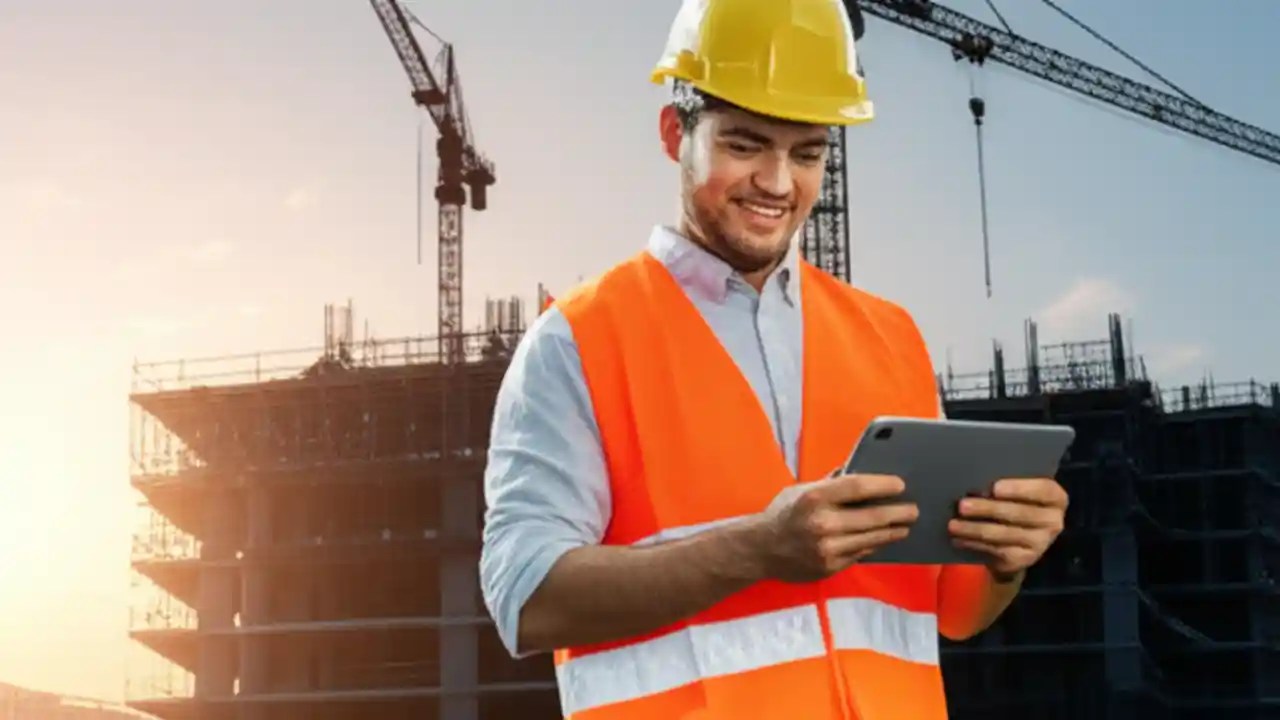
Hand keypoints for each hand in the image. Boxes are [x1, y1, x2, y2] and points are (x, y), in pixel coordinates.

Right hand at [752, 473, 918, 582]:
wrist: (761, 549)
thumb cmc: (784, 513)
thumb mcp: (802, 489)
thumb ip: (831, 482)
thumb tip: (861, 470)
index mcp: (814, 497)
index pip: (858, 487)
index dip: (884, 485)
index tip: (900, 484)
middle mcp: (822, 523)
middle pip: (872, 516)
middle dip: (898, 512)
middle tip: (914, 509)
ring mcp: (827, 548)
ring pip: (872, 538)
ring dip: (893, 531)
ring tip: (905, 526)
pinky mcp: (830, 567)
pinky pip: (861, 554)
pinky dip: (875, 545)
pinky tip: (884, 539)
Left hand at [949, 477, 1067, 579]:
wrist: (1018, 540)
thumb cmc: (1014, 502)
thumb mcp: (1016, 491)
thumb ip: (1006, 484)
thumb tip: (978, 479)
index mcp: (1056, 498)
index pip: (1044, 490)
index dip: (1019, 489)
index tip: (995, 487)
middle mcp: (1053, 521)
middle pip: (1019, 513)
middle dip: (988, 509)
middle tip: (962, 505)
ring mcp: (1040, 543)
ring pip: (1004, 534)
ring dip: (975, 529)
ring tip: (953, 524)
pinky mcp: (1024, 559)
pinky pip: (996, 550)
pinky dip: (974, 544)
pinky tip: (958, 539)